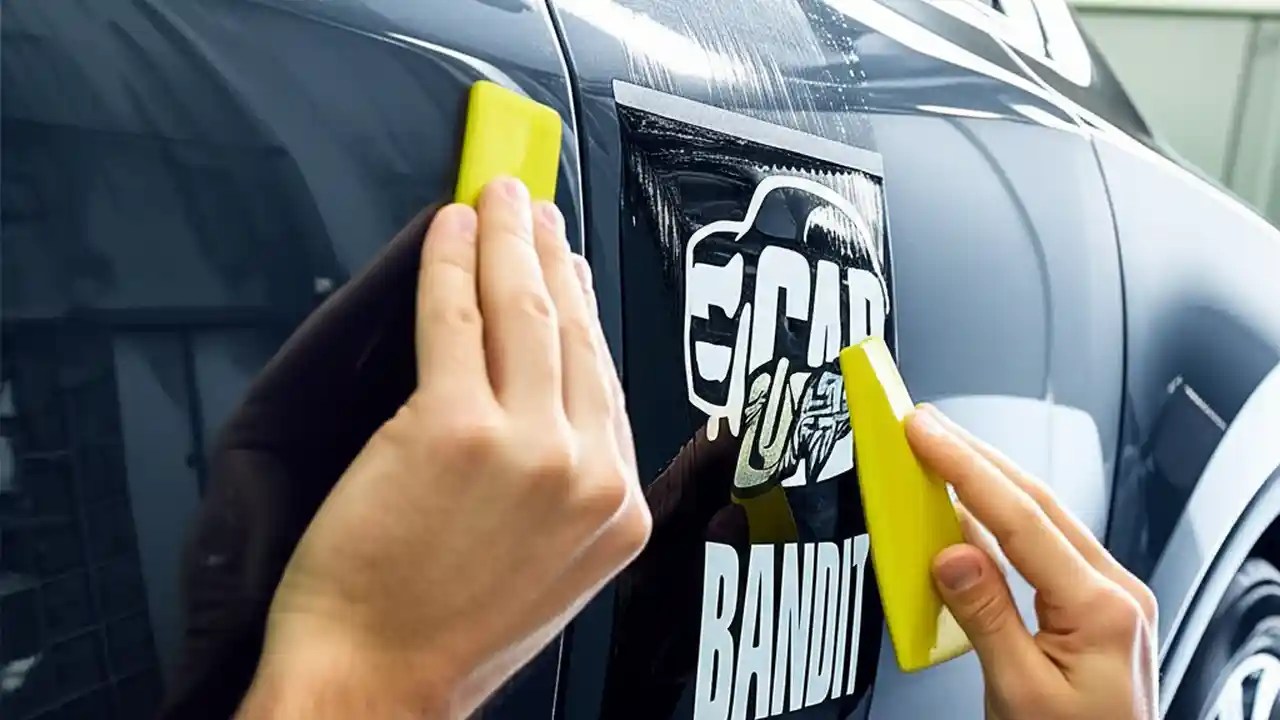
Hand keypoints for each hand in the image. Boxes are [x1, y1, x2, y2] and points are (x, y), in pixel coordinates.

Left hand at [237, 178, 650, 717]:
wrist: (376, 684)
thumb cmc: (440, 633)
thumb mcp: (542, 566)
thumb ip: (561, 484)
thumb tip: (543, 394)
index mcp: (614, 507)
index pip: (602, 378)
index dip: (581, 306)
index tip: (564, 264)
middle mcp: (586, 471)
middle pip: (573, 331)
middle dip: (548, 254)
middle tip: (531, 210)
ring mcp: (529, 448)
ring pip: (523, 312)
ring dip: (505, 240)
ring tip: (495, 201)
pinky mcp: (455, 429)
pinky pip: (455, 320)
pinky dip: (449, 264)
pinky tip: (447, 233)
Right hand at [906, 405, 1157, 719]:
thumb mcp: (1019, 693)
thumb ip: (984, 617)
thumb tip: (950, 554)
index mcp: (1102, 609)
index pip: (1022, 519)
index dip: (965, 469)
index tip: (925, 434)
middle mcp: (1115, 594)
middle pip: (1037, 504)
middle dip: (976, 458)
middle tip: (925, 426)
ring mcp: (1109, 600)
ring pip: (1042, 521)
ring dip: (987, 484)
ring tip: (939, 456)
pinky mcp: (1094, 611)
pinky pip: (1044, 551)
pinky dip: (1000, 526)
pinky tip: (968, 515)